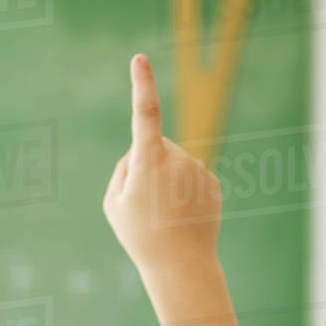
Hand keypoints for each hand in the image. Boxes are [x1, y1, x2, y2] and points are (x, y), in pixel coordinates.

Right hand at [102, 54, 221, 282]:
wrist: (181, 264)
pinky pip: (191, 177)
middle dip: (148, 165)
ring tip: (165, 216)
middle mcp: (177, 159)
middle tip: (145, 204)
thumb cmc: (140, 235)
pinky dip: (184, 192)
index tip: (139, 60)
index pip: (145, 114)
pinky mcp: (212, 182)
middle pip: (156, 147)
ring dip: (167, 182)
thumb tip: (141, 153)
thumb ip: (123, 169)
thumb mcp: (113, 203)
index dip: (142, 86)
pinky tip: (182, 217)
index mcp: (149, 161)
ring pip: (175, 163)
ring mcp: (198, 169)